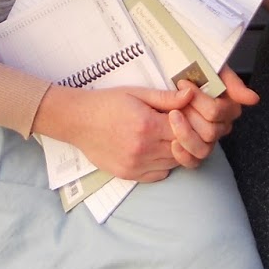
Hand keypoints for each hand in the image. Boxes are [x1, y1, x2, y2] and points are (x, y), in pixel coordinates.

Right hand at [32, 83, 195, 182]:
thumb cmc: (106, 103)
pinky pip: (159, 175)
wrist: (77, 121)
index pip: (185, 130)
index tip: (185, 114)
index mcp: (147, 126)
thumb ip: (166, 98)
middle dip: (187, 137)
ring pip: (173, 163)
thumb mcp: (137, 93)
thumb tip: (190, 95)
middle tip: (179, 126)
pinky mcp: (129, 175)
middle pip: (182, 149)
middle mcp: (143, 149)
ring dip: (177, 151)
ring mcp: (136, 165)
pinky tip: (158, 150)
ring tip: (168, 136)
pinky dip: (164, 164)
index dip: (190, 122)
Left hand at [166, 67, 259, 166]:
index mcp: (229, 107)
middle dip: (189, 116)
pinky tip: (174, 144)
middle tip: (174, 101)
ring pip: (204, 149)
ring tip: (171, 117)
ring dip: (185, 134)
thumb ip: (233, 83)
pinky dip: (184, 156)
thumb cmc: (192, 68)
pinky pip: (194, 162)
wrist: (172, 70)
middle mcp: (222, 125)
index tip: (182, 83)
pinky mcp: (194, 150)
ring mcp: (209, 139)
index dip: (199, 100)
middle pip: (210, 131)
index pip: (216, 112)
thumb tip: (253, 99)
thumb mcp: (213, 67)